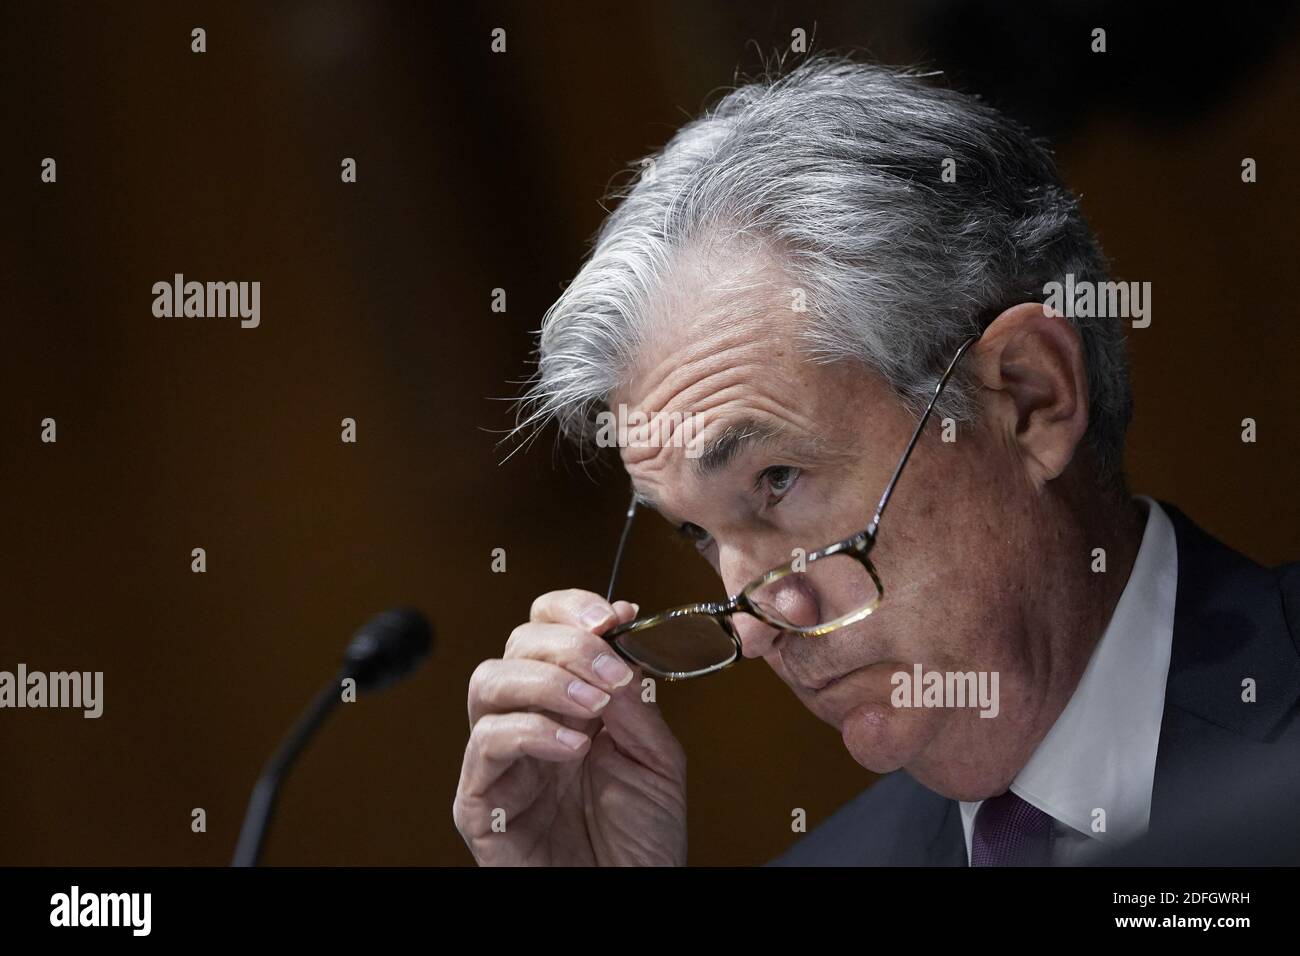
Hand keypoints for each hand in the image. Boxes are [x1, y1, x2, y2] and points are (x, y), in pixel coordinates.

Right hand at [453, 589, 686, 864]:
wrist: (632, 899)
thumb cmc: (640, 843)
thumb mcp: (657, 758)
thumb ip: (637, 700)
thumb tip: (621, 641)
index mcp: (568, 703)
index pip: (545, 629)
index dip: (572, 610)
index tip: (614, 617)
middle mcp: (529, 721)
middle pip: (516, 645)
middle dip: (568, 644)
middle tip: (611, 668)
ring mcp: (501, 759)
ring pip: (488, 681)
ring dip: (547, 681)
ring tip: (594, 707)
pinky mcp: (480, 799)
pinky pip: (486, 742)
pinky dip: (532, 731)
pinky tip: (574, 746)